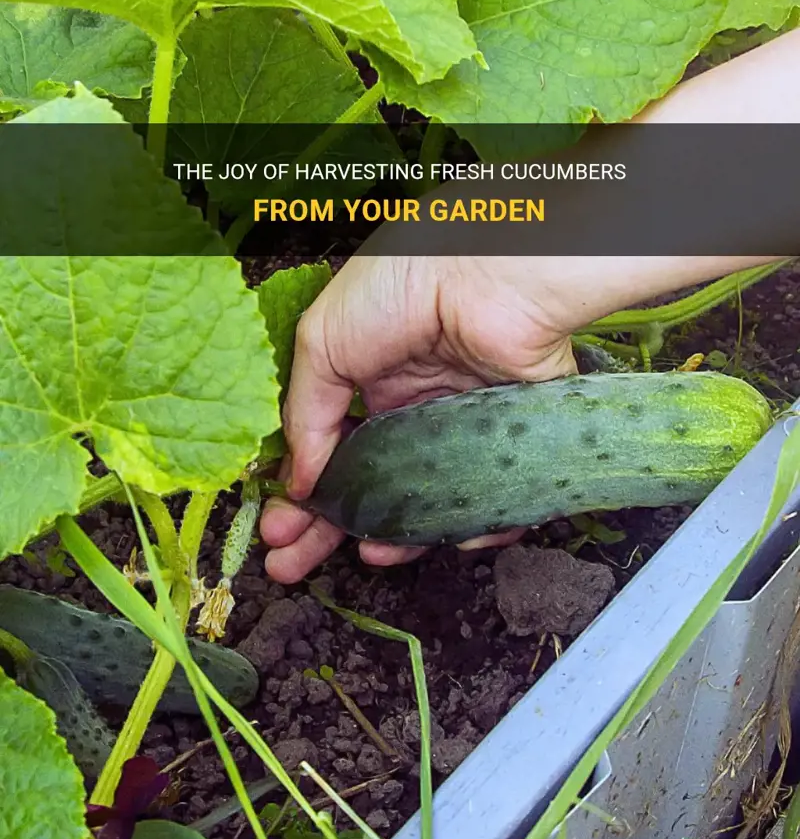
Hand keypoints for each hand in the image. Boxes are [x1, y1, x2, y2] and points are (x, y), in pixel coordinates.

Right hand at [260, 255, 578, 582]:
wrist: (485, 270)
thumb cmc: (398, 286)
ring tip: (370, 557)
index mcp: (373, 380)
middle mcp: (418, 407)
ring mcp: (466, 426)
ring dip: (399, 535)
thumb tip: (296, 482)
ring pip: (431, 500)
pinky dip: (479, 524)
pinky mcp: (516, 437)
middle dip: (331, 529)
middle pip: (374, 486)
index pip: (332, 452)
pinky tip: (450, 537)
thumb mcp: (323, 342)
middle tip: (293, 567)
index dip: (302, 495)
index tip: (275, 534)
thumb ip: (305, 416)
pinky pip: (498, 495)